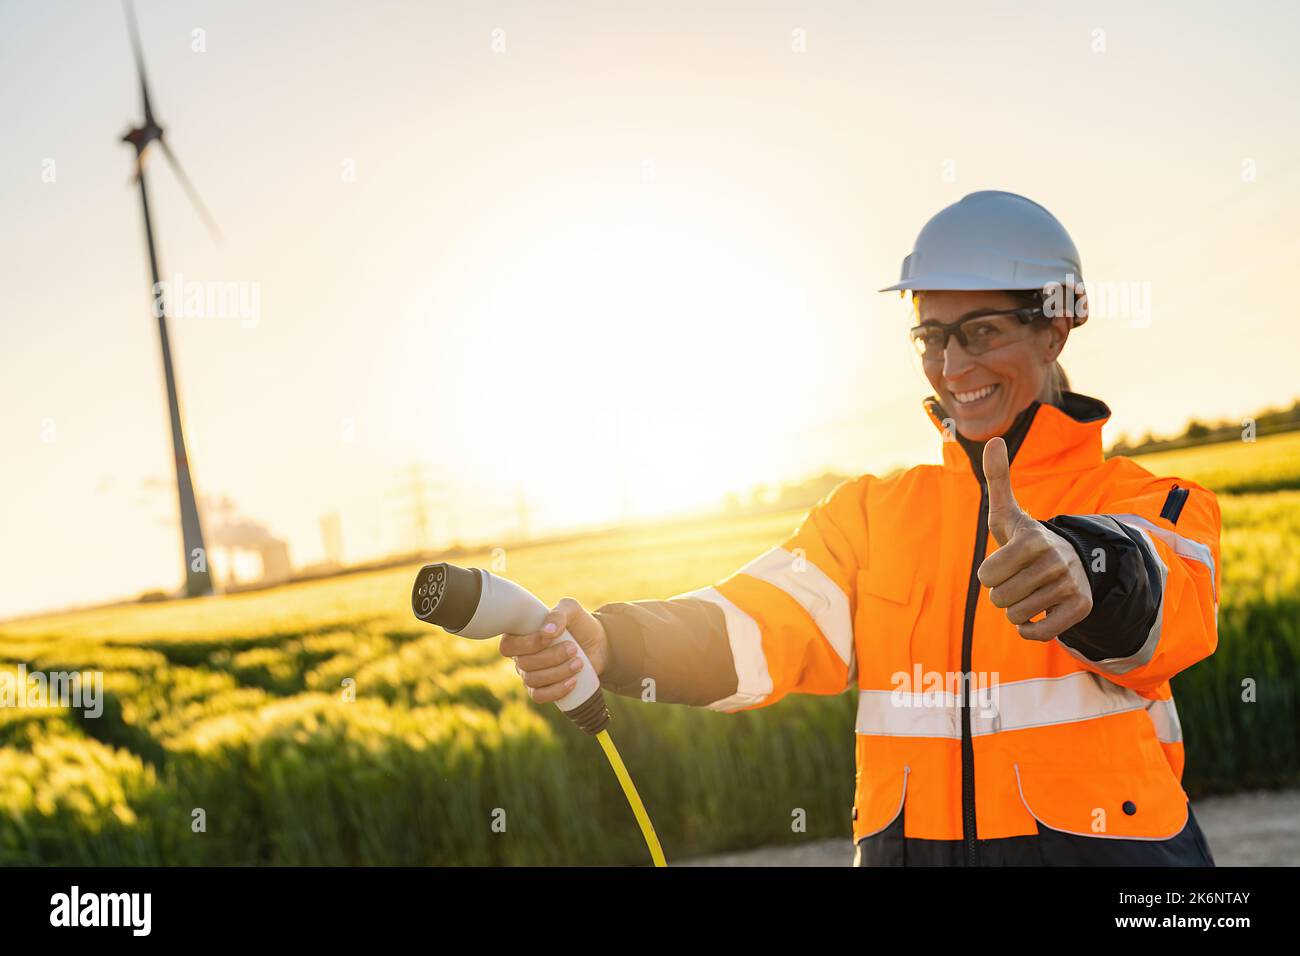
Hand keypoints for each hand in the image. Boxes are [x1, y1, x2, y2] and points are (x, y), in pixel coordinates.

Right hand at [498, 598, 609, 702]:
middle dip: (552, 657)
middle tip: (573, 648)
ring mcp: (529, 674)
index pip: (508, 645)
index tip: (551, 637)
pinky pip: (539, 696)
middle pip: (524, 664)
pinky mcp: (542, 689)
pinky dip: (556, 690)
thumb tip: (547, 631)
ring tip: (579, 663)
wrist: (598, 645)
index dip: (528, 644)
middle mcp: (520, 656)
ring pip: (533, 680)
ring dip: (558, 672)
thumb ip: (558, 615)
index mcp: (520, 635)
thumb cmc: (579, 623)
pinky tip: (573, 681)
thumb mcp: (571, 610)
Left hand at [977, 437, 1092, 641]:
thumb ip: (997, 479)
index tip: (1004, 563)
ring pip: (1017, 617)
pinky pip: (1037, 634)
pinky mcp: (1080, 609)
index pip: (987, 576)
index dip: (989, 575)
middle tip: (1019, 578)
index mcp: (1033, 539)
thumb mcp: (1008, 512)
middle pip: (1000, 599)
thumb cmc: (1026, 539)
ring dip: (1016, 609)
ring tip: (1030, 590)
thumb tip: (993, 440)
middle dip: (1002, 593)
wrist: (1070, 561)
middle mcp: (1055, 562)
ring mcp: (1070, 586)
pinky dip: (1030, 629)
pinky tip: (1039, 612)